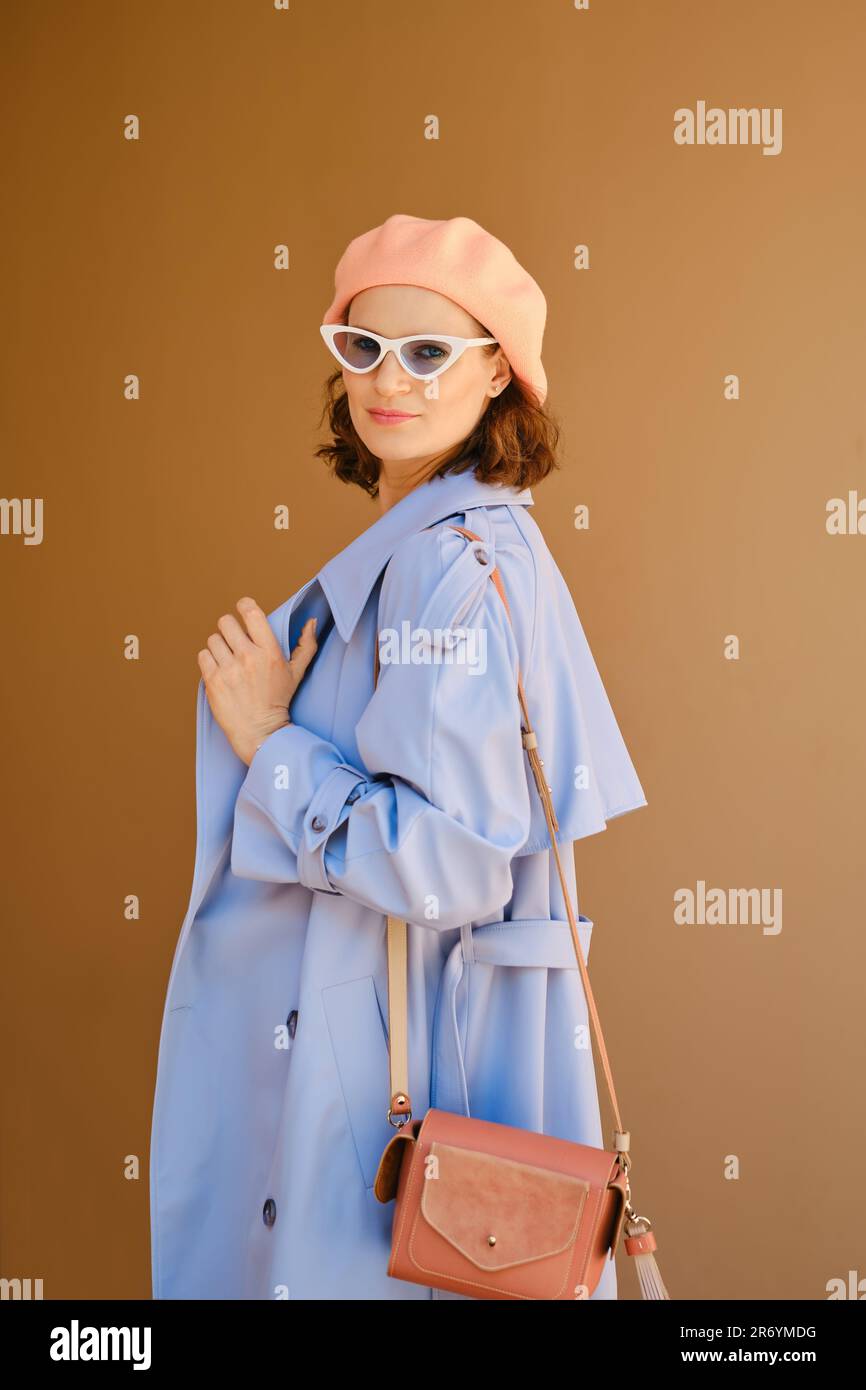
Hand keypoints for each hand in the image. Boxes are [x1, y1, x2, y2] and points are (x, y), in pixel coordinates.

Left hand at [198, 597, 317, 765]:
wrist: (260, 732)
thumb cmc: (278, 701)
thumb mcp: (296, 673)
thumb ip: (306, 645)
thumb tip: (311, 622)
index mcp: (269, 652)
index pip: (251, 613)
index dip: (244, 605)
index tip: (243, 609)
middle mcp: (248, 658)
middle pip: (226, 622)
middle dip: (229, 629)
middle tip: (234, 640)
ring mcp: (228, 670)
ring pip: (213, 639)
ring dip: (219, 646)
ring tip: (227, 659)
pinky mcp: (213, 681)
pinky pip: (203, 655)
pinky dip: (209, 660)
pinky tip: (219, 669)